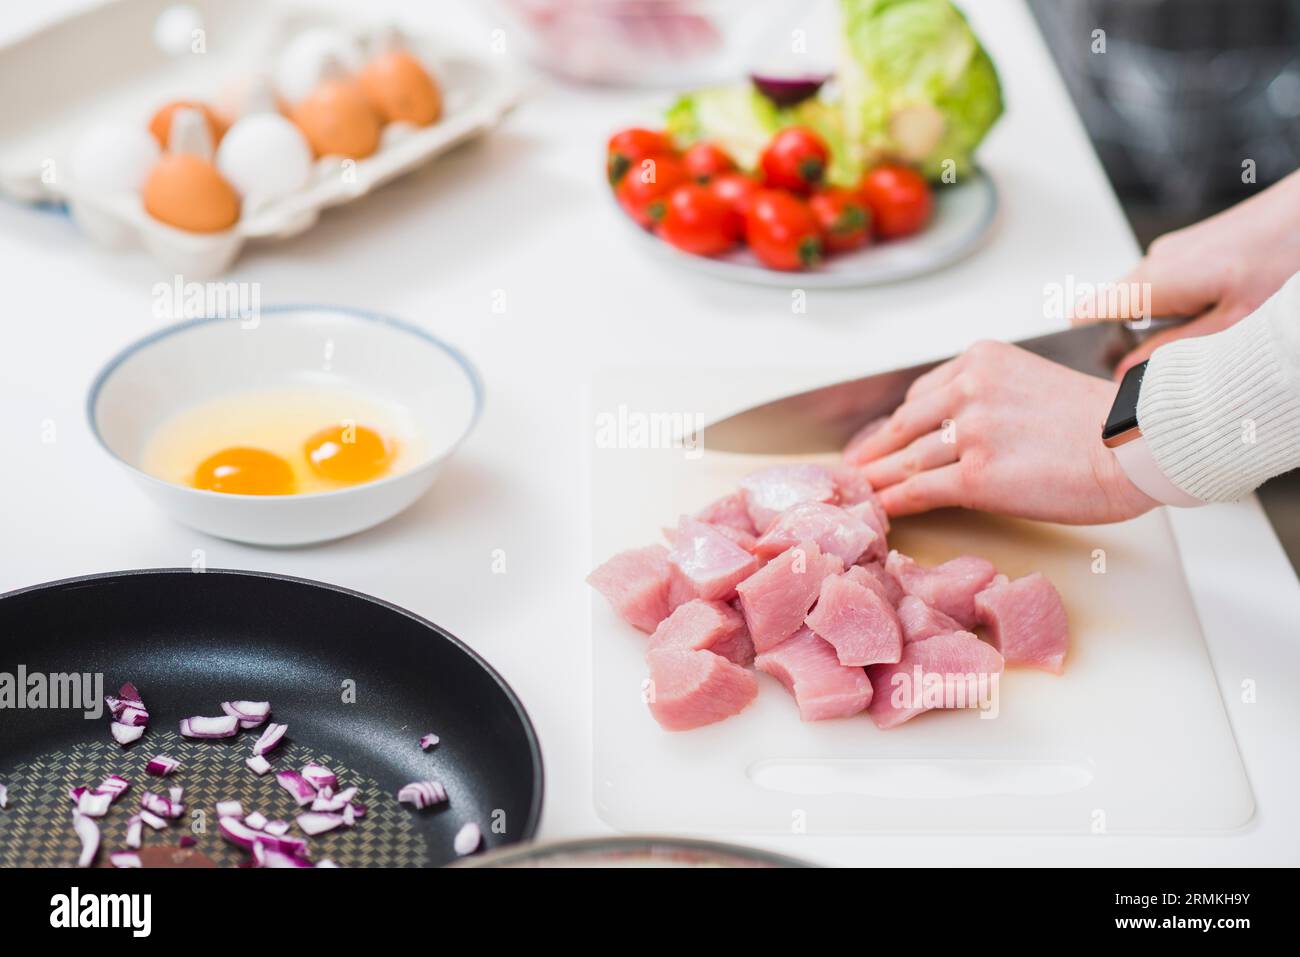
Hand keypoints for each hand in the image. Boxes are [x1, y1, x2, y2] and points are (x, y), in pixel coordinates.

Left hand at [845, 341, 1157, 523]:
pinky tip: (881, 511)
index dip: (897, 422)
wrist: (1138, 442)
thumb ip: (995, 395)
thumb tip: (963, 426)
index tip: (881, 436)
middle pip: (905, 425)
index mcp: (982, 361)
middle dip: (874, 450)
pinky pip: (918, 490)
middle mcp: (969, 389)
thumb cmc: (1106, 422)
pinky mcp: (976, 475)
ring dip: (878, 479)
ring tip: (859, 493)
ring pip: (906, 459)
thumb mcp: (1037, 383)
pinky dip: (894, 502)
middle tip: (853, 465)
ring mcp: (970, 432)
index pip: (922, 393)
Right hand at [1077, 169, 1299, 376]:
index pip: (1089, 313)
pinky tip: (1219, 305)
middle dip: (1139, 339)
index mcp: (1155, 280)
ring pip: (1145, 299)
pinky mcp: (1187, 248)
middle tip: (1177, 355)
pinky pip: (1166, 285)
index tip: (1101, 369)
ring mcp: (1169, 251)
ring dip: (1167, 321)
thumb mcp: (1232, 322)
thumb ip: (1175, 349)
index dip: (1086, 345)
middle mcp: (1153, 261)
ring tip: (1212, 323)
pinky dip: (1183, 304)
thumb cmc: (1283, 255)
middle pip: (1118, 312)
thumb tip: (1130, 373)